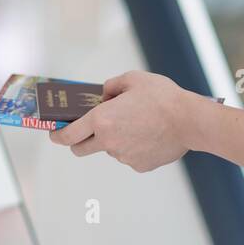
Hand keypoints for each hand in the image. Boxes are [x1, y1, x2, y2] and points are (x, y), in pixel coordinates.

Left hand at [49, 70, 196, 172]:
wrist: (189, 121)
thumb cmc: (162, 98)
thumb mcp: (133, 79)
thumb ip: (111, 86)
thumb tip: (103, 96)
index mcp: (102, 120)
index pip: (68, 135)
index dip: (57, 136)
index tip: (54, 134)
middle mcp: (109, 142)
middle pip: (81, 149)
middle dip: (78, 141)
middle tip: (87, 130)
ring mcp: (124, 156)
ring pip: (110, 149)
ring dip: (114, 139)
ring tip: (137, 123)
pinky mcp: (139, 165)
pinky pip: (129, 156)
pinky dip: (133, 147)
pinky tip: (149, 134)